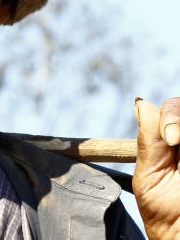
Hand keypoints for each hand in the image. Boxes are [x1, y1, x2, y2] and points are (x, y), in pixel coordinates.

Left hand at [133, 97, 179, 238]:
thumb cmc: (166, 214)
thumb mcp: (150, 176)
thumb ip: (148, 142)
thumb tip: (142, 105)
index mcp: (172, 140)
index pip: (173, 108)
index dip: (171, 114)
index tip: (169, 136)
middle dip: (178, 116)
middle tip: (173, 138)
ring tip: (179, 149)